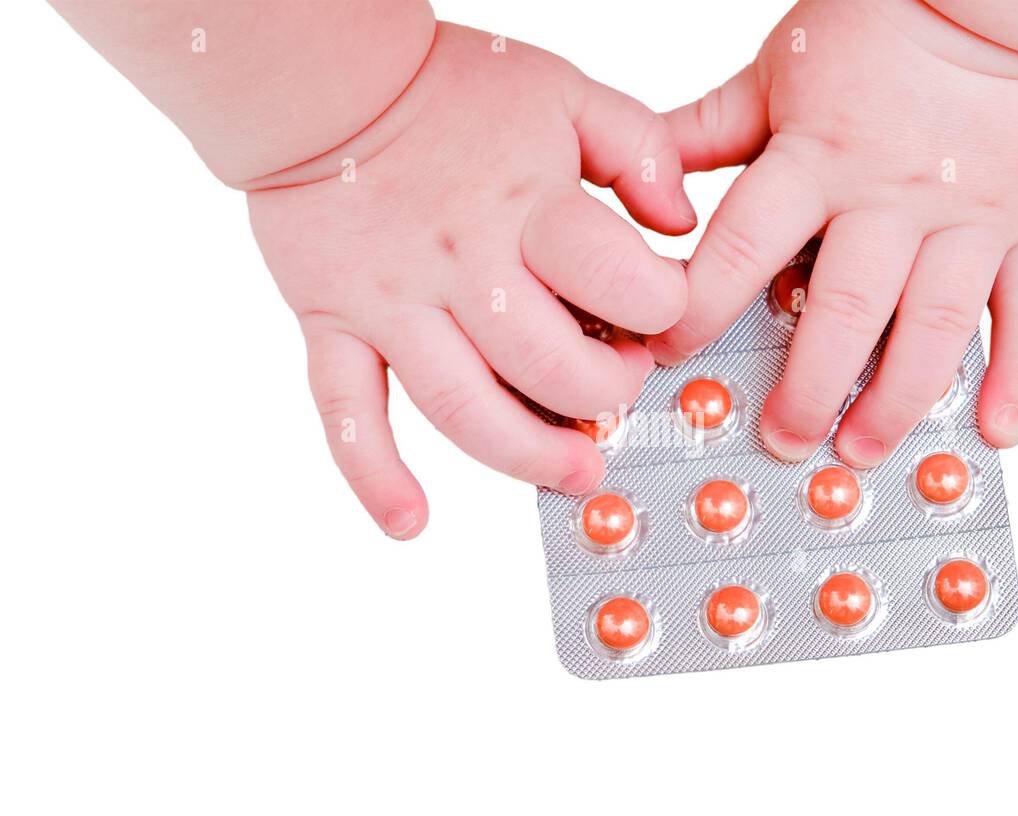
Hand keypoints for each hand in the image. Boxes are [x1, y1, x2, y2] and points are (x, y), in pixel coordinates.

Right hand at [249, 23, 693, 537]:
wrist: (327, 83)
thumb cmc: (454, 89)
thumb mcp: (566, 92)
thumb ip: (638, 148)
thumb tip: (681, 225)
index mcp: (529, 207)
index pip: (621, 286)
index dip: (663, 311)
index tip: (661, 315)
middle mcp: (462, 266)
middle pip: (551, 369)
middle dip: (606, 394)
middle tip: (619, 390)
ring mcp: (393, 306)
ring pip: (463, 408)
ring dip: (527, 455)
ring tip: (576, 472)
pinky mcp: (334, 327)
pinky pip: (347, 414)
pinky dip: (375, 476)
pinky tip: (410, 522)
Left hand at [650, 0, 1017, 465]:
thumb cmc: (875, 31)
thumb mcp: (775, 74)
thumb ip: (708, 135)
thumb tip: (640, 185)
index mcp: (817, 157)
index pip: (743, 248)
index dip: (699, 310)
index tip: (669, 359)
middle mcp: (893, 196)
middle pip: (844, 312)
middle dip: (807, 390)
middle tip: (781, 443)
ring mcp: (972, 217)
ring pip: (934, 328)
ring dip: (895, 402)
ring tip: (862, 452)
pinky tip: (994, 431)